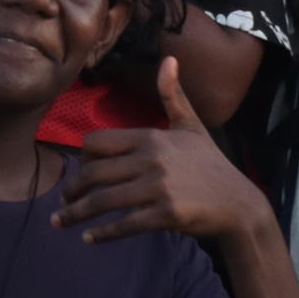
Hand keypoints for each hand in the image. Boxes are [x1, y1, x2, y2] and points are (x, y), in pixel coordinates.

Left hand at [52, 63, 258, 244]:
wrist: (238, 203)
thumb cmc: (211, 164)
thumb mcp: (192, 126)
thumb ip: (173, 95)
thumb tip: (169, 58)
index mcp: (151, 137)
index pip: (97, 143)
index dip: (82, 159)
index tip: (79, 173)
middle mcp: (151, 159)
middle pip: (93, 174)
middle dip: (71, 191)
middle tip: (63, 202)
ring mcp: (159, 187)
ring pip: (103, 201)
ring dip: (76, 214)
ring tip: (60, 222)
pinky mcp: (166, 214)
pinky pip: (125, 224)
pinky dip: (103, 233)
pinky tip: (89, 239)